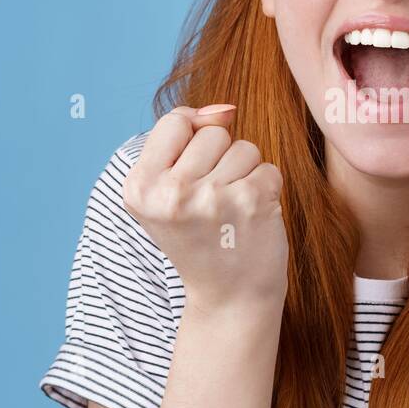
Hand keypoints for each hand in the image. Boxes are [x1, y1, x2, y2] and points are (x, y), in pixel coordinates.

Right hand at [122, 104, 288, 317]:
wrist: (229, 298)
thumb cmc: (200, 237)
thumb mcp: (168, 192)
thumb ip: (184, 140)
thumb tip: (223, 109)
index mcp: (139, 187)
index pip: (175, 121)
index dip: (192, 140)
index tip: (192, 177)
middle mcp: (170, 193)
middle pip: (212, 133)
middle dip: (220, 161)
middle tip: (213, 205)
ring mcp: (212, 197)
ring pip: (244, 147)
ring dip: (245, 175)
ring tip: (231, 211)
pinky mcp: (251, 201)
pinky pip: (269, 168)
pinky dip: (266, 190)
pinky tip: (251, 219)